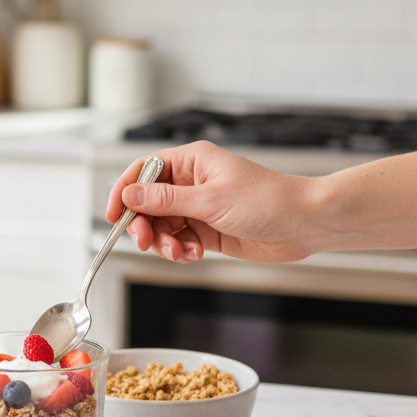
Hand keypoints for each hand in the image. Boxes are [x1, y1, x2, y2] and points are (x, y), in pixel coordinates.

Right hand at [105, 141, 316, 263]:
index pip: (143, 171)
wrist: (303, 224)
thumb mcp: (210, 200)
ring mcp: (198, 206)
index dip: (124, 192)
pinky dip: (179, 251)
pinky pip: (177, 240)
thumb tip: (130, 195)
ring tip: (180, 252)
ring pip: (160, 226)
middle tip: (147, 242)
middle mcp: (191, 182)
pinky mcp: (205, 229)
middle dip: (144, 225)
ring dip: (164, 243)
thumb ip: (166, 200)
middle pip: (147, 203)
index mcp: (191, 162)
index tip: (113, 215)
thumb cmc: (267, 201)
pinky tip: (194, 254)